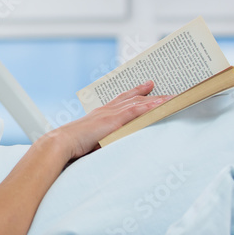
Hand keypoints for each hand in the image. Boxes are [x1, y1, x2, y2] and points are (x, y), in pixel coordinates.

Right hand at [50, 81, 172, 160]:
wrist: (62, 142)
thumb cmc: (71, 145)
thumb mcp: (90, 141)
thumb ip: (102, 141)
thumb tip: (109, 148)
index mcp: (100, 114)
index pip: (121, 100)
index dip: (134, 93)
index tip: (145, 87)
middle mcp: (106, 110)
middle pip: (132, 98)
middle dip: (148, 92)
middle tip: (161, 86)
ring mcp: (110, 114)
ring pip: (137, 102)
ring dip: (156, 99)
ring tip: (172, 96)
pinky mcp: (112, 120)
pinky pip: (135, 110)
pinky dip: (149, 106)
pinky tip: (161, 103)